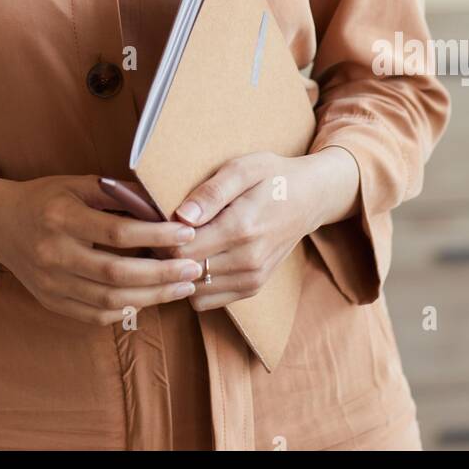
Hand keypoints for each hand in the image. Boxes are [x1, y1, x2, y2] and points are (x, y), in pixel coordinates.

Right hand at [0, 174, 205, 325]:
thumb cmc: (46, 198)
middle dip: (161, 274)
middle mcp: (54, 254)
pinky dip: (126, 310)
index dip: (156, 235)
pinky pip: (95, 315)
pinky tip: (149, 299)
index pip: (117, 232)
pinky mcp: (50, 301)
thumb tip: (162, 204)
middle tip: (194, 268)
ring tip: (181, 286)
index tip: (186, 233)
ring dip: (152, 297)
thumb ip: (117, 194)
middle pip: (117, 274)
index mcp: (61, 217)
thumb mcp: (77, 183)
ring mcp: (51, 283)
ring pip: (109, 301)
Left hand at [148, 148, 360, 311]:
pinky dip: (197, 284)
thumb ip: (211, 192)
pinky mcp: (253, 287)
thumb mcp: (243, 169)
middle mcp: (248, 260)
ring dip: (180, 272)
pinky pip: (209, 300)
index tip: (159, 221)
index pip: (183, 249)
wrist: (310, 198)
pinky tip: (197, 258)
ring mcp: (253, 277)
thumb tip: (181, 216)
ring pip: (195, 290)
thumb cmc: (272, 176)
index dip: (163, 238)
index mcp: (242, 228)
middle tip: (162, 232)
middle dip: (167, 255)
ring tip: (180, 245)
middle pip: (186, 271)